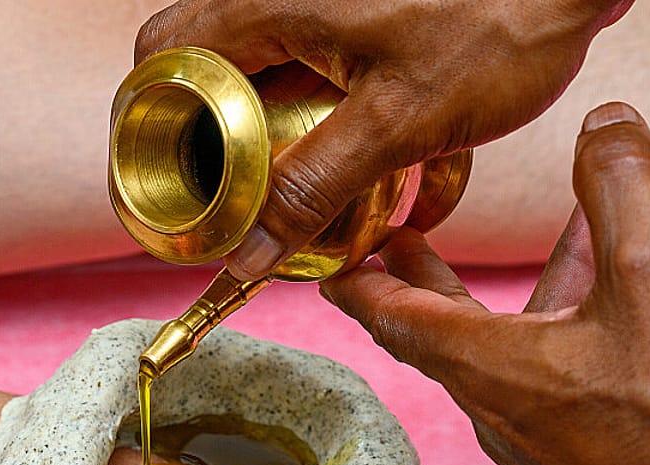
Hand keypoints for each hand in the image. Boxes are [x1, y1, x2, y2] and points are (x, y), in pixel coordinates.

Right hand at [136, 0, 633, 279]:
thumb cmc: (496, 20)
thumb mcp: (396, 121)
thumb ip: (314, 189)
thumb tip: (247, 254)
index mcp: (273, 7)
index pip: (164, 56)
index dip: (153, 122)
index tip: (173, 183)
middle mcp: (292, 3)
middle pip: (222, 79)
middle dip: (242, 152)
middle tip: (257, 203)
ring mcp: (338, 16)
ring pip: (287, 89)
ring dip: (311, 152)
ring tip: (350, 208)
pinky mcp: (383, 28)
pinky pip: (346, 86)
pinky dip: (370, 134)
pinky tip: (424, 182)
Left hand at [321, 102, 649, 464]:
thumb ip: (621, 188)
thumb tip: (604, 125)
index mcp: (490, 368)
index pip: (396, 318)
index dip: (362, 283)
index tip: (333, 268)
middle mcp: (501, 415)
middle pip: (447, 334)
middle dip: (428, 282)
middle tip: (406, 246)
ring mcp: (543, 451)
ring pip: (515, 358)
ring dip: (527, 301)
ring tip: (569, 248)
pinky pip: (559, 391)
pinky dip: (570, 340)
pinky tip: (617, 323)